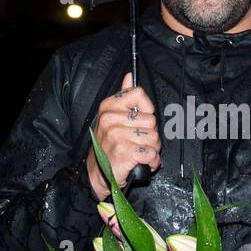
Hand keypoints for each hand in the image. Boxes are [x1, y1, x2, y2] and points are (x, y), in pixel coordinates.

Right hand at [86, 71, 160, 200]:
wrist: (97, 174)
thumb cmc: (108, 146)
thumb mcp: (112, 118)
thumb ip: (124, 97)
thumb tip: (129, 76)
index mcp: (109, 107)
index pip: (139, 94)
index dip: (147, 109)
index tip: (142, 120)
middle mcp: (110, 119)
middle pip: (151, 120)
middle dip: (151, 135)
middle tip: (139, 142)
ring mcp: (116, 135)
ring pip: (154, 138)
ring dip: (152, 150)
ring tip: (139, 153)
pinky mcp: (123, 152)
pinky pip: (151, 154)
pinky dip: (151, 161)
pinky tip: (141, 162)